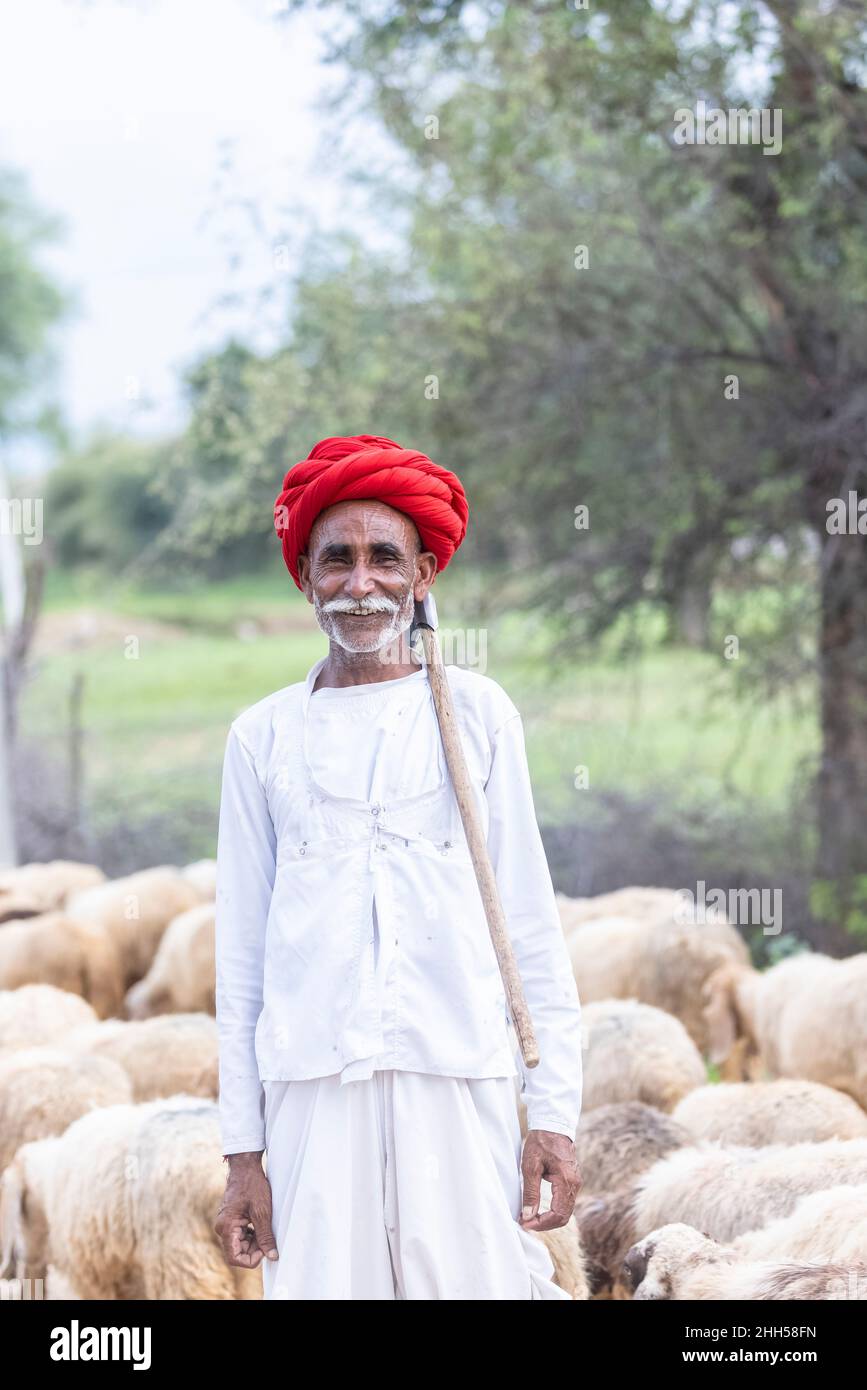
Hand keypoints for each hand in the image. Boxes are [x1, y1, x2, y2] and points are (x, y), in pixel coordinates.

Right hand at [214, 1152, 278, 1267]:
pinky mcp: (230, 1220)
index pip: (235, 1258)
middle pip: (237, 1252)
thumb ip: (266, 1236)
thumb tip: (272, 1256)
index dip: (251, 1260)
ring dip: (254, 1242)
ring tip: (265, 1227)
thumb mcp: (262, 1212)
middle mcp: (222, 1228)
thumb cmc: (252, 1185)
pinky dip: (251, 1235)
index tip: (264, 1250)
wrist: (245, 1167)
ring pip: (239, 1245)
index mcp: (226, 1227)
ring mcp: (225, 1224)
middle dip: (254, 1250)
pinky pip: (240, 1236)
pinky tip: (260, 1224)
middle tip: (268, 1237)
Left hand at [519, 1130, 582, 1231]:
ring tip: (529, 1218)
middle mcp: (575, 1184)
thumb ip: (530, 1192)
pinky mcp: (571, 1181)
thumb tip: (528, 1215)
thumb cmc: (541, 1142)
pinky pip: (564, 1203)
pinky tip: (538, 1210)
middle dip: (544, 1224)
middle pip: (563, 1216)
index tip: (525, 1223)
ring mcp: (575, 1183)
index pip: (558, 1214)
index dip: (541, 1223)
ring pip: (565, 1211)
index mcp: (566, 1181)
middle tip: (525, 1223)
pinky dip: (552, 1211)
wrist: (552, 1125)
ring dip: (548, 1219)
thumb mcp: (530, 1166)